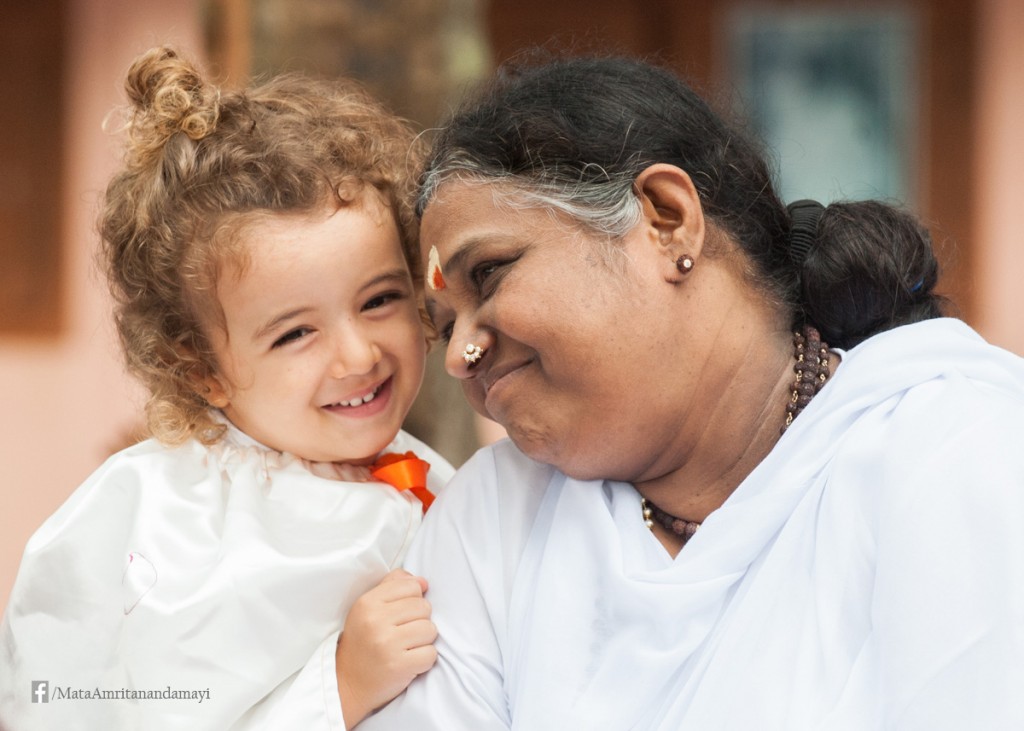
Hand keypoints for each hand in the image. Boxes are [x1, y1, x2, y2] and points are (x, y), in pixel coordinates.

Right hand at [336, 569, 437, 727]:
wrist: (347, 683)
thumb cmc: (363, 642)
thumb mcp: (368, 608)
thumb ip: (393, 586)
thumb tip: (423, 582)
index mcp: (368, 602)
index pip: (411, 586)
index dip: (412, 600)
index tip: (401, 615)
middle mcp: (376, 621)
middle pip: (424, 607)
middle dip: (419, 620)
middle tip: (402, 634)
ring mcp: (387, 644)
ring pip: (430, 629)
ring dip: (423, 640)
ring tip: (406, 647)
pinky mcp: (399, 666)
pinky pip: (431, 654)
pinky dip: (424, 659)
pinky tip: (409, 661)